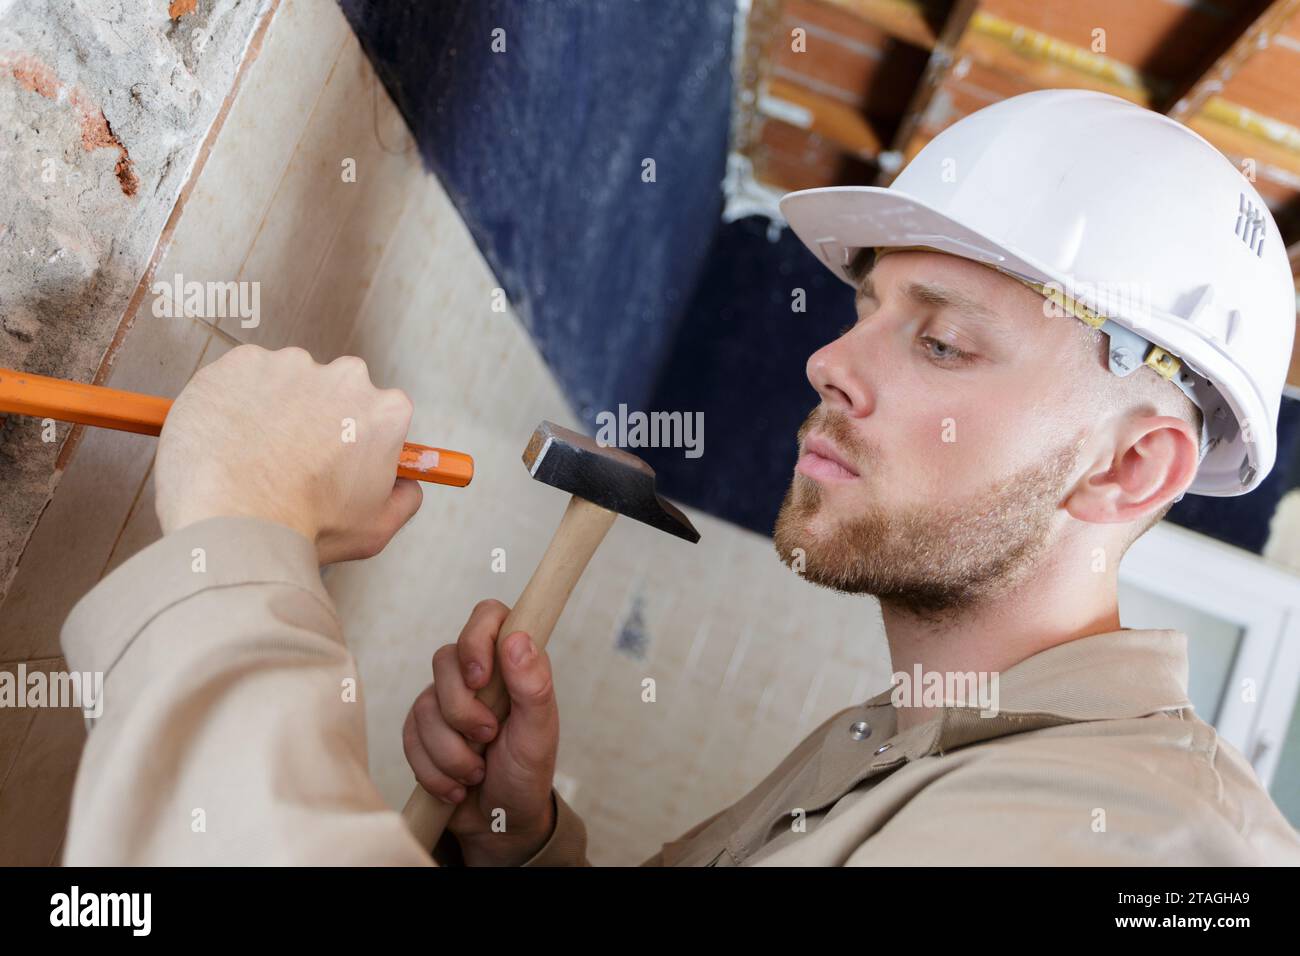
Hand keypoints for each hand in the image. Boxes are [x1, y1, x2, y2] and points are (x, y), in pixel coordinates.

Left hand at [155, 345, 422, 564]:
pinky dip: (236, 402)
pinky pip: (243, 378)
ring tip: (255, 456)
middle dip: (320, 418)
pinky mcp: (243, 362)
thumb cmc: (307, 528)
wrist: (234, 520)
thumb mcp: (376, 527)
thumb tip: (406, 485)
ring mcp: (293, 365)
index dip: (360, 439)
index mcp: (386, 412)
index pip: (381, 414)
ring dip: (277, 409)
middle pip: (337, 391)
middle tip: (293, 461)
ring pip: (288, 382)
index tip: (340, 458)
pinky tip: (230, 440)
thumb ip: (404, 499)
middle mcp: (346, 376)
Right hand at [403, 599, 559, 866]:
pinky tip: (457, 785)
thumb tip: (517, 638)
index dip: (476, 639)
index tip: (480, 679)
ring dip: (451, 751)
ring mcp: (444, 699)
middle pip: (445, 661)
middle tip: (488, 739)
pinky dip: (434, 769)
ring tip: (477, 772)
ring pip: (425, 705)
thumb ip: (534, 685)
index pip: (488, 616)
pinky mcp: (422, 728)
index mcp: (511, 663)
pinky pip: (410, 737)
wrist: (500, 821)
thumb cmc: (527, 771)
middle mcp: (476, 673)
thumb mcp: (540, 732)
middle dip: (462, 712)